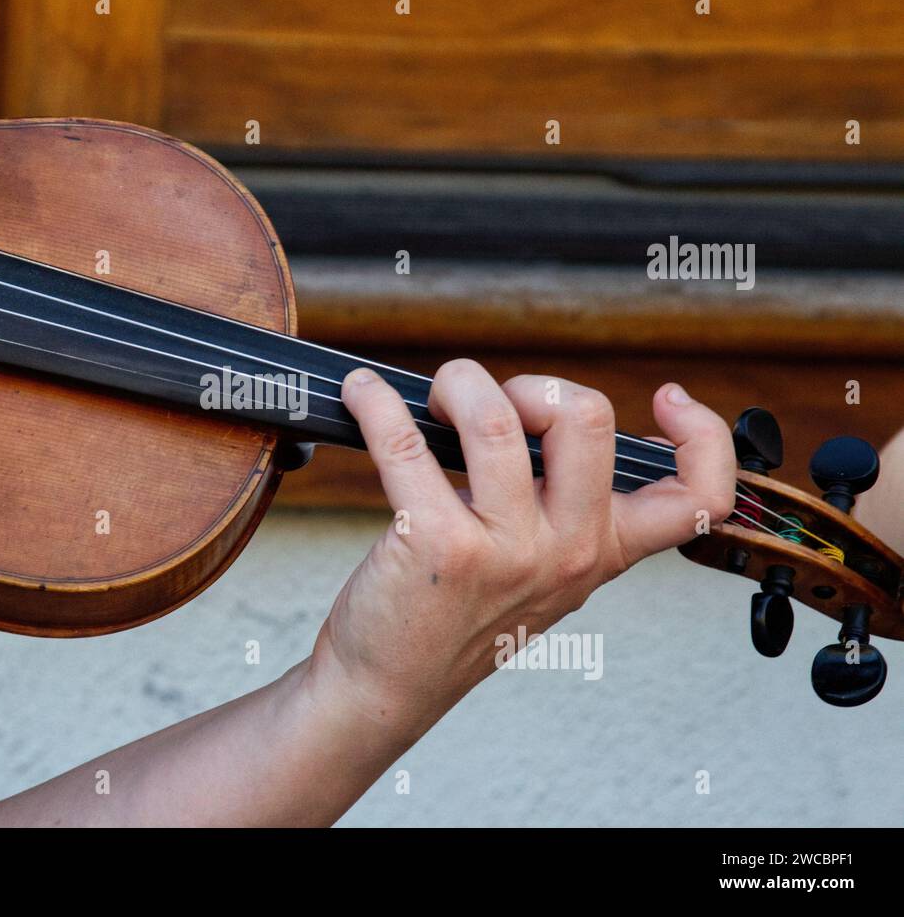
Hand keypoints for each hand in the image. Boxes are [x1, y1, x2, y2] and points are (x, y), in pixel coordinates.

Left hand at [312, 361, 733, 733]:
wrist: (391, 684)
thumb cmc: (455, 617)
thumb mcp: (538, 571)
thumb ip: (559, 506)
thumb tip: (529, 412)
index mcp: (600, 551)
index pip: (697, 499)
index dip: (704, 437)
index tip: (666, 398)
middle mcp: (564, 551)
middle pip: (586, 419)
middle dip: (536, 385)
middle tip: (494, 405)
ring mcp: (503, 549)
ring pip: (494, 417)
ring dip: (457, 383)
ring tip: (435, 398)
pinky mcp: (435, 543)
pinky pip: (406, 441)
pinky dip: (377, 404)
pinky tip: (363, 397)